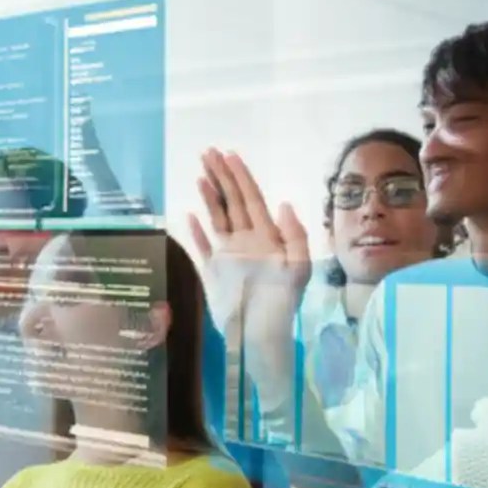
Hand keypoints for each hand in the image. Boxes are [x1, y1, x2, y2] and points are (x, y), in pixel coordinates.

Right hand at [188, 148, 311, 337]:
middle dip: (221, 176)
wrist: (260, 335)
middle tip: (208, 152)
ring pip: (216, 217)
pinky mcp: (213, 272)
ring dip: (208, 196)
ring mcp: (228, 255)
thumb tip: (283, 205)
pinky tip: (189, 215)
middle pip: (232, 201)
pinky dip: (195, 232)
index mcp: (267, 237)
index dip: (241, 177)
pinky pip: (202, 246)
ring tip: (200, 173)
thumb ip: (295, 236)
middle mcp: (246, 241)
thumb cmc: (283, 304)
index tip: (230, 155)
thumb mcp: (299, 269)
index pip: (251, 199)